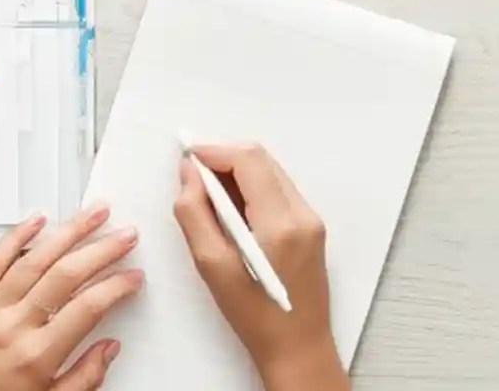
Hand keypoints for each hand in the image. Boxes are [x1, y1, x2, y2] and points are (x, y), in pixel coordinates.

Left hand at [0, 207, 143, 390]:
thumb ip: (83, 378)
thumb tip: (108, 348)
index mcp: (36, 356)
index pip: (88, 309)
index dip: (116, 287)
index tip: (133, 276)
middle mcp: (12, 327)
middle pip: (65, 275)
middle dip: (101, 249)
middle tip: (125, 234)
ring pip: (33, 259)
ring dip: (67, 232)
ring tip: (92, 214)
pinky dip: (16, 236)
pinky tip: (35, 221)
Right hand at [172, 144, 349, 390]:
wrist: (298, 348)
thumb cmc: (255, 316)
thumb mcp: (211, 266)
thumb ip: (194, 214)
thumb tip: (189, 175)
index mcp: (281, 223)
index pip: (248, 161)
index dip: (213, 151)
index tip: (186, 157)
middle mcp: (304, 215)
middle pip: (261, 160)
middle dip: (223, 158)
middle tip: (192, 173)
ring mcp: (312, 220)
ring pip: (270, 172)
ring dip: (236, 172)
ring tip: (207, 193)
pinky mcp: (311, 228)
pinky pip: (278, 190)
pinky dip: (250, 188)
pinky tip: (230, 210)